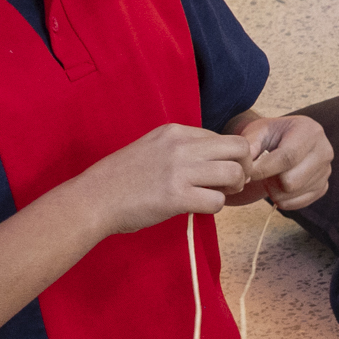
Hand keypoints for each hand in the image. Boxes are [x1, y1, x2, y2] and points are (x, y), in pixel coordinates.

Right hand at [71, 124, 251, 234]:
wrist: (94, 198)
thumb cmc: (122, 178)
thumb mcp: (152, 148)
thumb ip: (182, 149)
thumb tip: (213, 160)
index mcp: (175, 131)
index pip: (223, 138)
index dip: (229, 157)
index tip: (220, 172)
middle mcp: (181, 145)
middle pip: (239, 149)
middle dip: (243, 168)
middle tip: (231, 184)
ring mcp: (180, 170)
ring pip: (234, 173)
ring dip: (232, 188)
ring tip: (217, 195)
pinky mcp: (177, 196)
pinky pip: (217, 201)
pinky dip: (215, 207)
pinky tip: (199, 207)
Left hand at [226, 112, 331, 210]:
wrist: (283, 140)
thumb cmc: (270, 135)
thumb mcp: (257, 131)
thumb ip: (250, 145)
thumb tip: (247, 167)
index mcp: (309, 131)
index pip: (288, 157)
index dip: (264, 169)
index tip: (248, 172)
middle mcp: (324, 151)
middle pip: (291, 181)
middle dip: (270, 180)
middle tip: (262, 172)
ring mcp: (326, 171)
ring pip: (292, 194)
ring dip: (274, 190)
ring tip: (271, 176)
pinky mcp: (323, 187)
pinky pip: (296, 203)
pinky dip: (282, 198)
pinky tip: (279, 184)